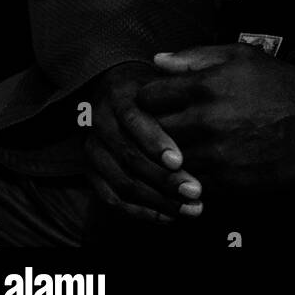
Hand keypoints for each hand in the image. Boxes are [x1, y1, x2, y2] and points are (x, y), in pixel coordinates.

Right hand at [83, 61, 204, 222]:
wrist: (122, 97)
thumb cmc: (157, 88)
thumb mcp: (167, 78)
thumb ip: (180, 85)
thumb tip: (203, 100)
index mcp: (119, 94)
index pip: (133, 119)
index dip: (154, 142)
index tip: (179, 160)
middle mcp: (100, 121)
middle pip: (129, 156)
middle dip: (164, 178)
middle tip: (195, 191)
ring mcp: (93, 150)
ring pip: (122, 183)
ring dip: (158, 201)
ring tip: (191, 209)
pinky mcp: (91, 173)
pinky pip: (113, 199)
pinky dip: (142, 211)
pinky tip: (170, 216)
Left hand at [139, 44, 294, 193]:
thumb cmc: (279, 84)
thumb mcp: (239, 56)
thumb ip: (194, 57)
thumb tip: (158, 60)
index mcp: (205, 87)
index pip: (148, 98)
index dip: (148, 99)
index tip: (155, 101)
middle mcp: (206, 122)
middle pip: (153, 133)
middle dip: (154, 129)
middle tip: (163, 126)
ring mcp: (217, 155)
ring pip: (170, 162)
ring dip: (172, 156)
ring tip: (183, 147)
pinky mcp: (230, 182)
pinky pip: (194, 183)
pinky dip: (194, 176)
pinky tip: (204, 164)